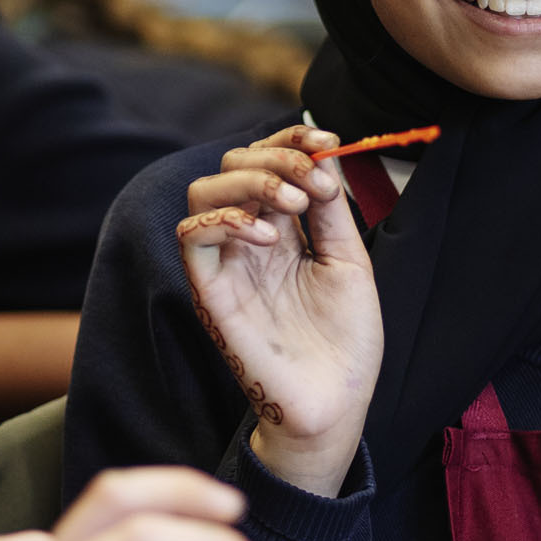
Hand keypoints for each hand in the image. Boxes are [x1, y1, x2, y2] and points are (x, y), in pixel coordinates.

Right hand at [178, 126, 382, 495]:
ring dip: (250, 182)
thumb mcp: (348, 261)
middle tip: (313, 182)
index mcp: (284, 229)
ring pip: (203, 192)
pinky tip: (266, 238)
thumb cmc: (345, 340)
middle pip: (233, 165)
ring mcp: (228, 265)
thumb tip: (325, 153)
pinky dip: (225, 221)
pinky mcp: (212, 293)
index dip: (291, 138)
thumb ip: (332, 211)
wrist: (336, 402)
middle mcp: (250, 240)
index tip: (327, 138)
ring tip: (292, 203)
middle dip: (276, 156)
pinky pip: (192, 239)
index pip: (268, 161)